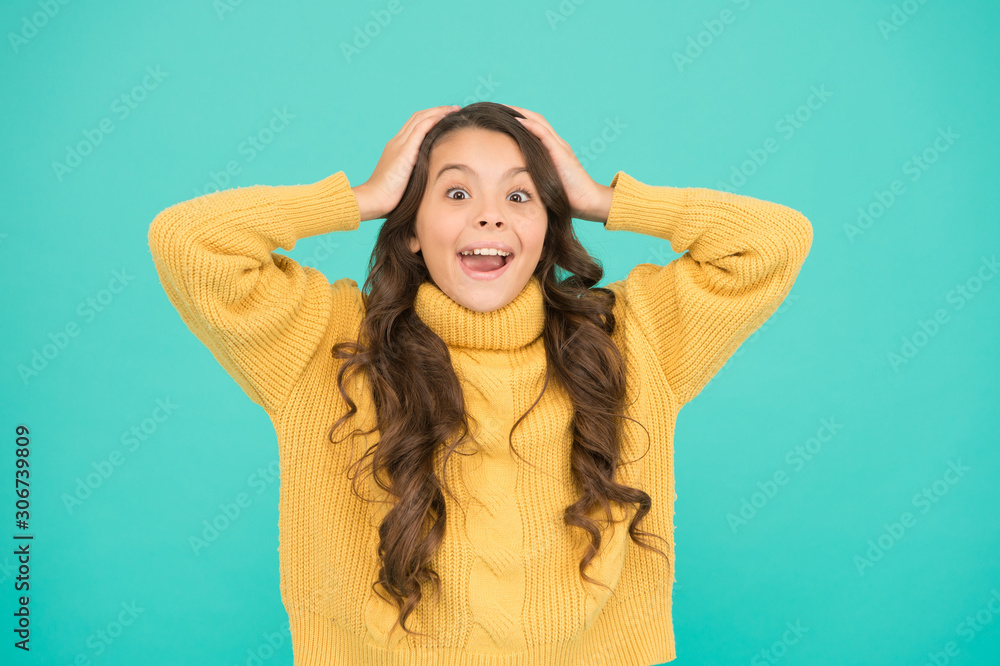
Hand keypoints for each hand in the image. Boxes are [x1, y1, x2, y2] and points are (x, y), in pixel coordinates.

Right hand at [352, 105, 459, 219]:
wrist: (374, 200)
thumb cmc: (389, 199)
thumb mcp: (406, 183)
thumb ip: (416, 176)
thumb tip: (432, 180)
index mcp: (397, 149)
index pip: (414, 126)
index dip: (430, 119)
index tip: (446, 118)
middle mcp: (397, 142)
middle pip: (417, 118)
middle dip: (436, 111)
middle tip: (454, 110)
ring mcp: (399, 145)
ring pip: (419, 119)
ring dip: (438, 112)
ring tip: (454, 110)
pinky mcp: (404, 151)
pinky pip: (419, 129)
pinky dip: (433, 120)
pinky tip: (444, 117)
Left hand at [504, 104, 612, 222]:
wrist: (587, 201)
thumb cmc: (566, 196)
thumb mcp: (545, 181)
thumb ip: (534, 174)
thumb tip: (515, 180)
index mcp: (553, 149)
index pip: (535, 127)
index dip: (519, 119)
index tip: (501, 116)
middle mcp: (557, 143)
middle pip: (536, 119)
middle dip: (517, 111)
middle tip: (498, 107)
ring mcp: (560, 147)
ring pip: (539, 122)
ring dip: (521, 113)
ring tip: (504, 109)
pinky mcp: (561, 154)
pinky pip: (545, 135)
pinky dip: (532, 126)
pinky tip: (519, 121)